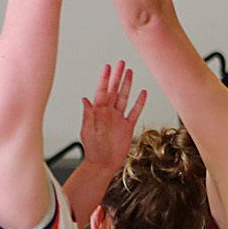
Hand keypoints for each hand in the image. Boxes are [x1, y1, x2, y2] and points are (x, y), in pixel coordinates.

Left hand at [78, 61, 145, 175]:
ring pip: (124, 97)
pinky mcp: (127, 126)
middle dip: (117, 76)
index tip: (108, 66)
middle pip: (114, 90)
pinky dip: (139, 102)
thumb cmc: (93, 149)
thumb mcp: (88, 131)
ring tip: (130, 72)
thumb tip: (84, 99)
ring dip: (127, 85)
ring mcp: (118, 118)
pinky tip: (143, 93)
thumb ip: (88, 115)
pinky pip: (134, 112)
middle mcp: (109, 113)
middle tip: (121, 63)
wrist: (103, 164)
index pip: (101, 90)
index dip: (105, 78)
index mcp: (98, 112)